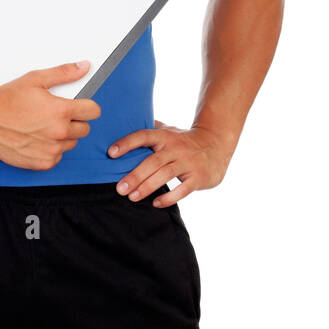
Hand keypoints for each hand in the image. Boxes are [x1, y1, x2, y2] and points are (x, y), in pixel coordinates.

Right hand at [0, 61, 101, 170]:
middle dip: (74, 121)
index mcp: (61, 111)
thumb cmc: (6, 101)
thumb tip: (83, 67)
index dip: (87, 107)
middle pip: (84, 129)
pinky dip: (51, 149)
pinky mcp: (44, 163)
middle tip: (55, 116)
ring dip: (63, 136)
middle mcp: (59, 132)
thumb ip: (63, 73)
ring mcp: (52, 150)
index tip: (79, 107)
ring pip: (71, 143)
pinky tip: (37, 139)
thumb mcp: (35, 80)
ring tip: (43, 127)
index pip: (93, 111)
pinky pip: (58, 156)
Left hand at [107, 120, 234, 205]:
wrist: (217, 144)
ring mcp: (188, 162)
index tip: (111, 153)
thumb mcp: (169, 131)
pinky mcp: (198, 177)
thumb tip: (124, 124)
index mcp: (165, 136)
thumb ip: (150, 129)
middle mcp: (175, 148)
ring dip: (147, 187)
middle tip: (119, 189)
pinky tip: (156, 204)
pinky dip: (169, 198)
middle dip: (135, 175)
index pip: (143, 136)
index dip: (127, 143)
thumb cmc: (185, 140)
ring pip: (165, 175)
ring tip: (132, 197)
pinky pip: (183, 189)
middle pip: (152, 161)